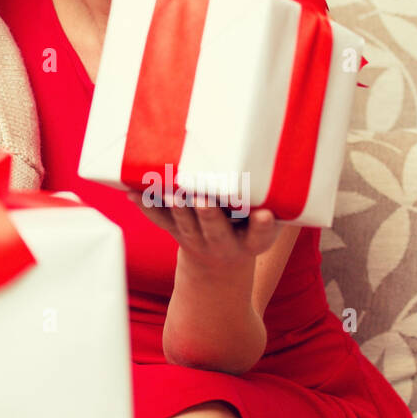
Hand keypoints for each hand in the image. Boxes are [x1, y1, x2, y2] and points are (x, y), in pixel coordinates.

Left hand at [124, 187, 281, 270]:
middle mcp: (223, 243)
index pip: (259, 236)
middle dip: (209, 215)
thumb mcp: (266, 222)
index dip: (261, 226)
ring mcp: (196, 238)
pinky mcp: (174, 231)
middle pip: (215, 231)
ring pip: (184, 225)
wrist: (219, 262)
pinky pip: (158, 219)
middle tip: (203, 199)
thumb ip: (273, 197)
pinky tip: (132, 192)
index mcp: (251, 242)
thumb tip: (284, 155)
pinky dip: (146, 206)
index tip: (264, 215)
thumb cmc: (248, 227)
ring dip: (176, 208)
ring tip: (171, 193)